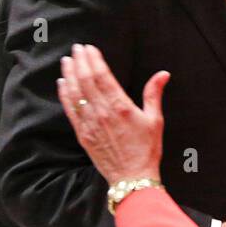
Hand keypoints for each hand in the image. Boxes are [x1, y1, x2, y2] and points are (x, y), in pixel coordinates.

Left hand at [58, 44, 167, 185]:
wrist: (132, 178)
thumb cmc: (147, 150)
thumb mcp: (155, 120)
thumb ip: (154, 94)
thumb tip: (163, 74)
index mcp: (121, 107)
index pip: (102, 76)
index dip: (94, 60)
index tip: (89, 48)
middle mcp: (102, 113)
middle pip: (86, 80)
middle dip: (80, 62)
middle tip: (77, 48)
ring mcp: (90, 124)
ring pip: (75, 93)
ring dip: (70, 74)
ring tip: (67, 60)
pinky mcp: (83, 134)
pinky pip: (70, 110)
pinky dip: (65, 94)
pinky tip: (62, 83)